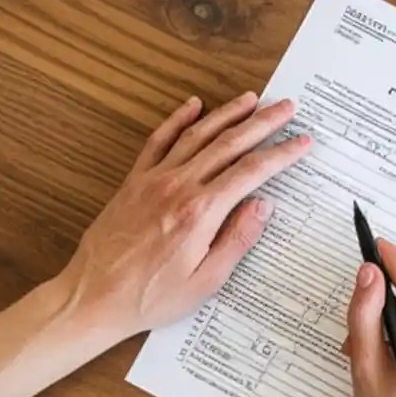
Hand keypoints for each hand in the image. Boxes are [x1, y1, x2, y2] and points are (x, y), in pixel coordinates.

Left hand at [56, 92, 310, 341]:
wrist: (93, 296)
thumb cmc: (151, 296)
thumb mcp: (206, 280)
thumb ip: (237, 239)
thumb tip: (264, 205)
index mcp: (201, 213)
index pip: (251, 172)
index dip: (281, 154)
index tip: (302, 142)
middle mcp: (178, 187)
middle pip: (229, 144)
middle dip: (262, 123)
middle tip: (286, 107)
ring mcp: (153, 180)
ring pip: (197, 135)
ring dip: (227, 114)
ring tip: (251, 99)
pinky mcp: (134, 181)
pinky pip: (158, 141)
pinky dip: (177, 119)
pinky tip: (194, 105)